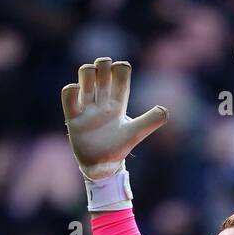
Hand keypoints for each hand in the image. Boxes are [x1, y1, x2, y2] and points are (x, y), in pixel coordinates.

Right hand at [61, 58, 166, 179]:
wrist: (101, 168)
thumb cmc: (118, 150)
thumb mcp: (135, 134)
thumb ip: (150, 121)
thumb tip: (165, 111)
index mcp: (118, 102)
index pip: (120, 72)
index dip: (120, 68)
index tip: (119, 76)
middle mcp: (103, 101)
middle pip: (102, 67)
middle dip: (103, 65)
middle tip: (103, 80)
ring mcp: (88, 107)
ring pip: (85, 74)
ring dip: (86, 73)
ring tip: (88, 89)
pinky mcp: (73, 116)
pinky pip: (68, 94)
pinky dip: (71, 90)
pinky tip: (78, 99)